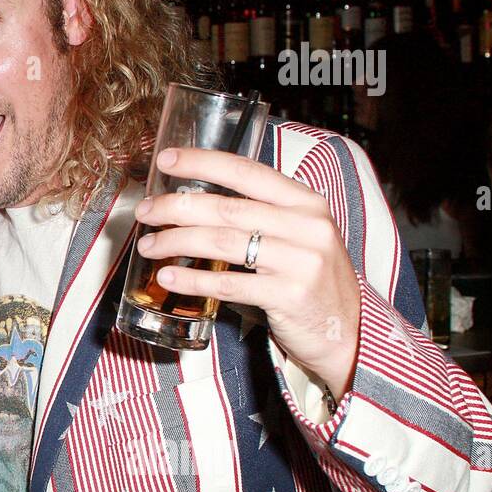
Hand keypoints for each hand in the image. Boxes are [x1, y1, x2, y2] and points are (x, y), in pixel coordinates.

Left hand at [133, 147, 360, 397]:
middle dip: (177, 207)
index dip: (203, 163)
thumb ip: (258, 216)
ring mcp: (302, 261)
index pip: (247, 172)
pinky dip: (194, 279)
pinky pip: (230, 283)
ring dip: (177, 242)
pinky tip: (168, 277)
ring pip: (224, 242)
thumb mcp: (296, 236)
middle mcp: (307, 226)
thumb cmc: (309, 279)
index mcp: (305, 203)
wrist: (347, 331)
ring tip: (148, 246)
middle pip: (227, 208)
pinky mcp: (290, 295)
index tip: (166, 161)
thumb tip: (190, 204)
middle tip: (145, 212)